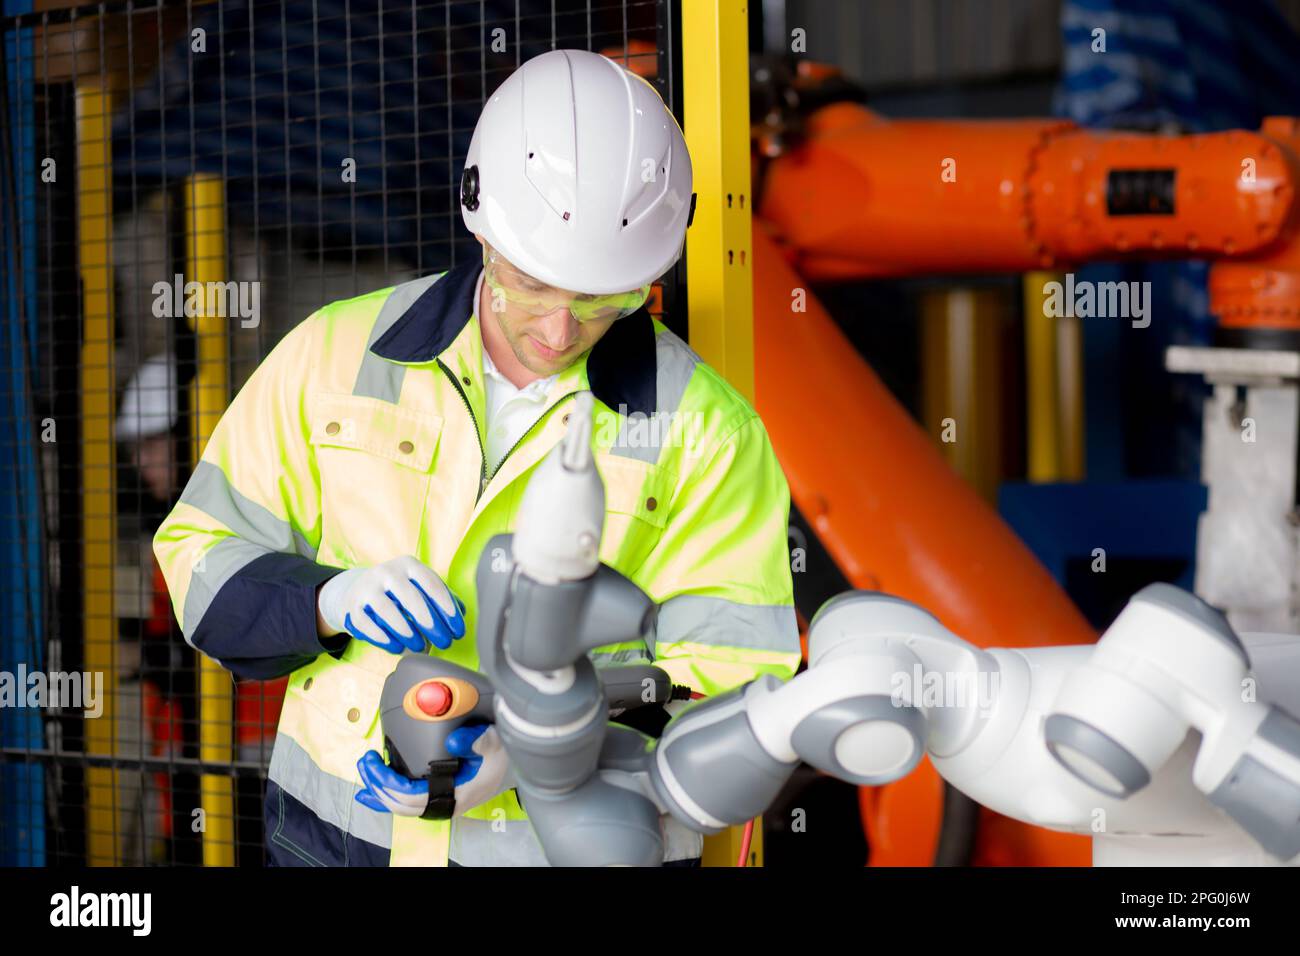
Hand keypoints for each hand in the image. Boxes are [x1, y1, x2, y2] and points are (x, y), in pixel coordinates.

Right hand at [318, 555, 466, 653]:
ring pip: (387, 610)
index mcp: (409, 565)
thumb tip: (462, 612)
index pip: (432, 585)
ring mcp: (367, 588)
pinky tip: (397, 648)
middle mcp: (387, 572)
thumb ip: (440, 597)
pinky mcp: (352, 606)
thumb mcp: (418, 587)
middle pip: (411, 598)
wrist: (357, 591)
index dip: (447, 608)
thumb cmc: (399, 592)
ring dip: (406, 631)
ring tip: (419, 646)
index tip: (458, 629)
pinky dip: (383, 638)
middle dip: (430, 622)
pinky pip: (367, 624)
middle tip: (444, 642)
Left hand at [353, 724, 513, 818]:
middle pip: (403, 805)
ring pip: (402, 806)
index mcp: (457, 796)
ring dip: (380, 790)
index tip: (378, 765)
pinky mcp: (437, 795)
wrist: (515, 762)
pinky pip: (407, 802)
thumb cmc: (504, 753)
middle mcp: (446, 804)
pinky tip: (370, 793)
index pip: (414, 799)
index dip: (391, 785)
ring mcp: (441, 801)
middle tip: (366, 761)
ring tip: (366, 768)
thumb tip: (452, 741)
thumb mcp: (497, 742)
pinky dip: (386, 798)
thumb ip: (479, 740)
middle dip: (379, 785)